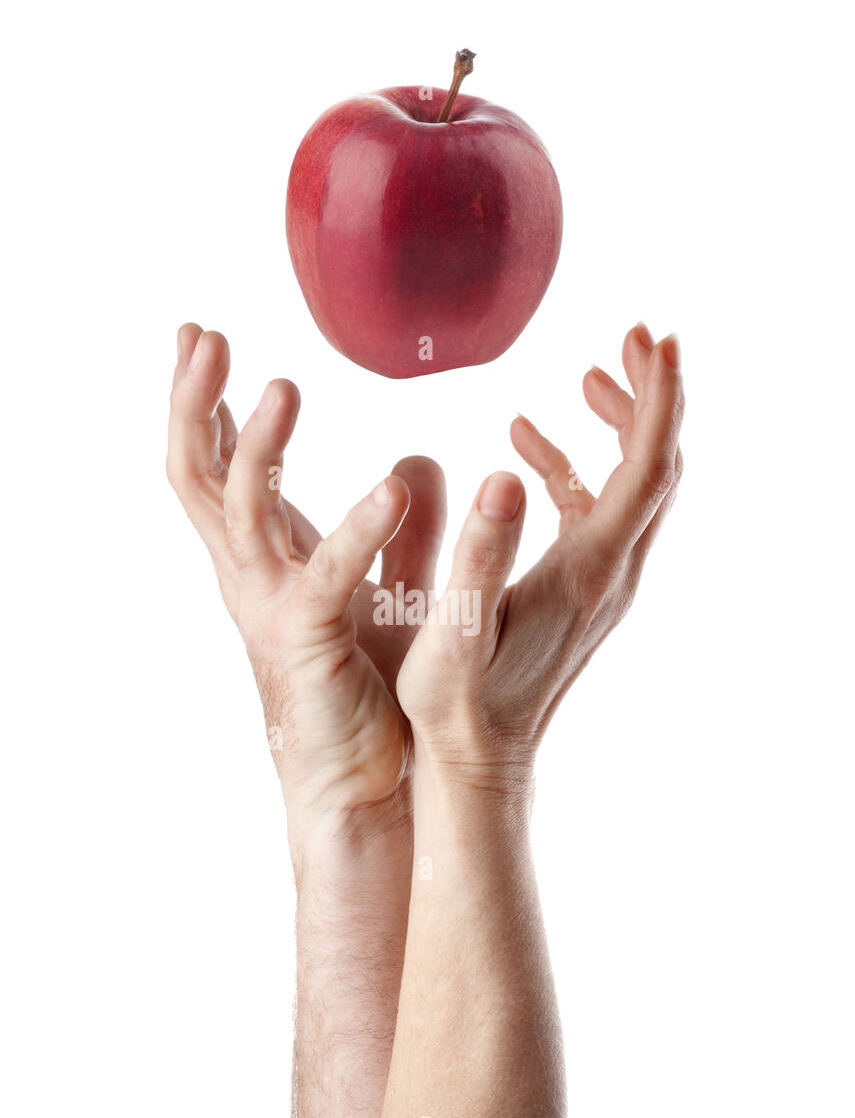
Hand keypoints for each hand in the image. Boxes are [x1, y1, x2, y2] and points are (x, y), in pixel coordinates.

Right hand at [167, 323, 445, 821]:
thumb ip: (394, 527)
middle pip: (198, 475)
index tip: (198, 335)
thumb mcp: (376, 589)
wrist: (355, 781)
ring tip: (287, 385)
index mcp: (263, 557)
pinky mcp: (308, 642)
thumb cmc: (361, 687)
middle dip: (193, 404)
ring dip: (260, 446)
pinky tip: (393, 487)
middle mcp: (250, 575)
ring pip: (243, 511)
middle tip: (202, 336)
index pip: (216, 465)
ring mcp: (270, 607)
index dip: (202, 404)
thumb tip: (418, 457)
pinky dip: (357, 530)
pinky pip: (325, 576)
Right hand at [396, 323, 683, 780]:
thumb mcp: (456, 630)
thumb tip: (506, 474)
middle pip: (656, 467)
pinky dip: (577, 471)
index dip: (656, 397)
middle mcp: (611, 573)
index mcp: (589, 568)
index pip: (646, 465)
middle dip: (649, 396)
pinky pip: (597, 514)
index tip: (656, 335)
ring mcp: (601, 585)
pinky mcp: (581, 594)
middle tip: (629, 336)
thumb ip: (480, 553)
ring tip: (584, 380)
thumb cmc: (458, 704)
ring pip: (633, 489)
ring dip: (619, 429)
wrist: (479, 765)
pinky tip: (527, 453)